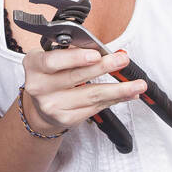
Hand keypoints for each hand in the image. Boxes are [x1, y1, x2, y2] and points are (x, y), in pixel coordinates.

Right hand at [20, 47, 146, 132]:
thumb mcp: (53, 57)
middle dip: (104, 68)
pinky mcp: (65, 119)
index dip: (76, 58)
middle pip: (76, 77)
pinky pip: (95, 108)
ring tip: (136, 84)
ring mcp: (52, 105)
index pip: (53, 61)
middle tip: (122, 60)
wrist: (41, 106)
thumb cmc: (51, 75)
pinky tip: (127, 95)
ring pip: (91, 95)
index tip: (96, 54)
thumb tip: (105, 51)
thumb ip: (73, 52)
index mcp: (34, 65)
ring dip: (118, 89)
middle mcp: (39, 87)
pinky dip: (114, 100)